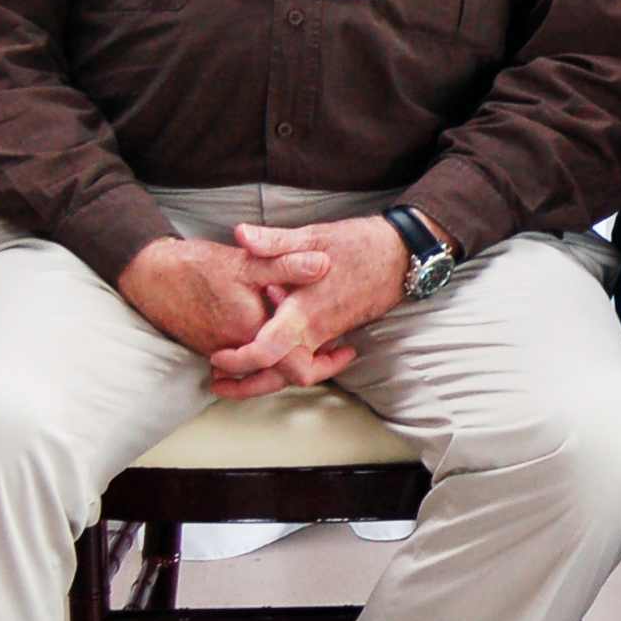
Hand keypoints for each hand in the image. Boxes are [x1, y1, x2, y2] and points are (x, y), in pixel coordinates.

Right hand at [117, 234, 334, 356]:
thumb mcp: (247, 261)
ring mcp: (223, 353)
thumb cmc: (197, 267)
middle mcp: (238, 350)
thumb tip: (323, 264)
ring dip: (291, 359)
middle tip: (340, 352)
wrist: (149, 276)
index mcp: (253, 331)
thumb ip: (286, 264)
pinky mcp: (213, 349)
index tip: (347, 350)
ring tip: (319, 348)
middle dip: (314, 364)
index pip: (296, 365)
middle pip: (284, 373)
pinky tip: (283, 340)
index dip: (326, 363)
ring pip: (265, 369)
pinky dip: (268, 356)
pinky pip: (247, 363)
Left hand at [200, 216, 413, 398]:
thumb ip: (275, 241)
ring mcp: (328, 334)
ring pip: (295, 372)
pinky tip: (272, 352)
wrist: (402, 256)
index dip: (240, 360)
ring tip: (238, 373)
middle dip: (248, 386)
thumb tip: (241, 234)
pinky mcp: (335, 332)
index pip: (269, 350)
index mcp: (305, 311)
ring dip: (266, 378)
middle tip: (219, 382)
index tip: (219, 356)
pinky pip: (309, 359)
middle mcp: (317, 330)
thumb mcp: (315, 236)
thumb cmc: (361, 245)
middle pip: (281, 376)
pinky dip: (287, 363)